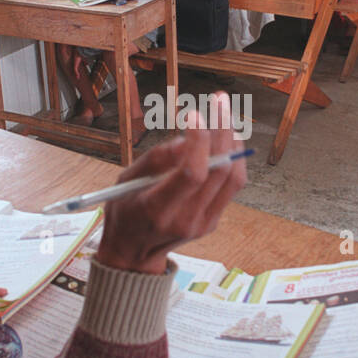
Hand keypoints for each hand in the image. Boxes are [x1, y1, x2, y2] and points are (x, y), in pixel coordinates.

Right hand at [95, 92, 246, 274]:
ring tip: (225, 115)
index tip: (194, 114)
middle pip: (219, 171)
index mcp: (159, 210)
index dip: (199, 140)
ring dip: (233, 141)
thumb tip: (188, 138)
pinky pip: (232, 187)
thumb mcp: (125, 181)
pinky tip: (226, 137)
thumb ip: (156, 159)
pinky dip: (233, 158)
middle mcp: (186, 219)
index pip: (192, 173)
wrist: (132, 256)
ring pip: (233, 178)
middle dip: (222, 130)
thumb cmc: (123, 212)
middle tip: (218, 101)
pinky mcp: (213, 222)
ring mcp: (204, 223)